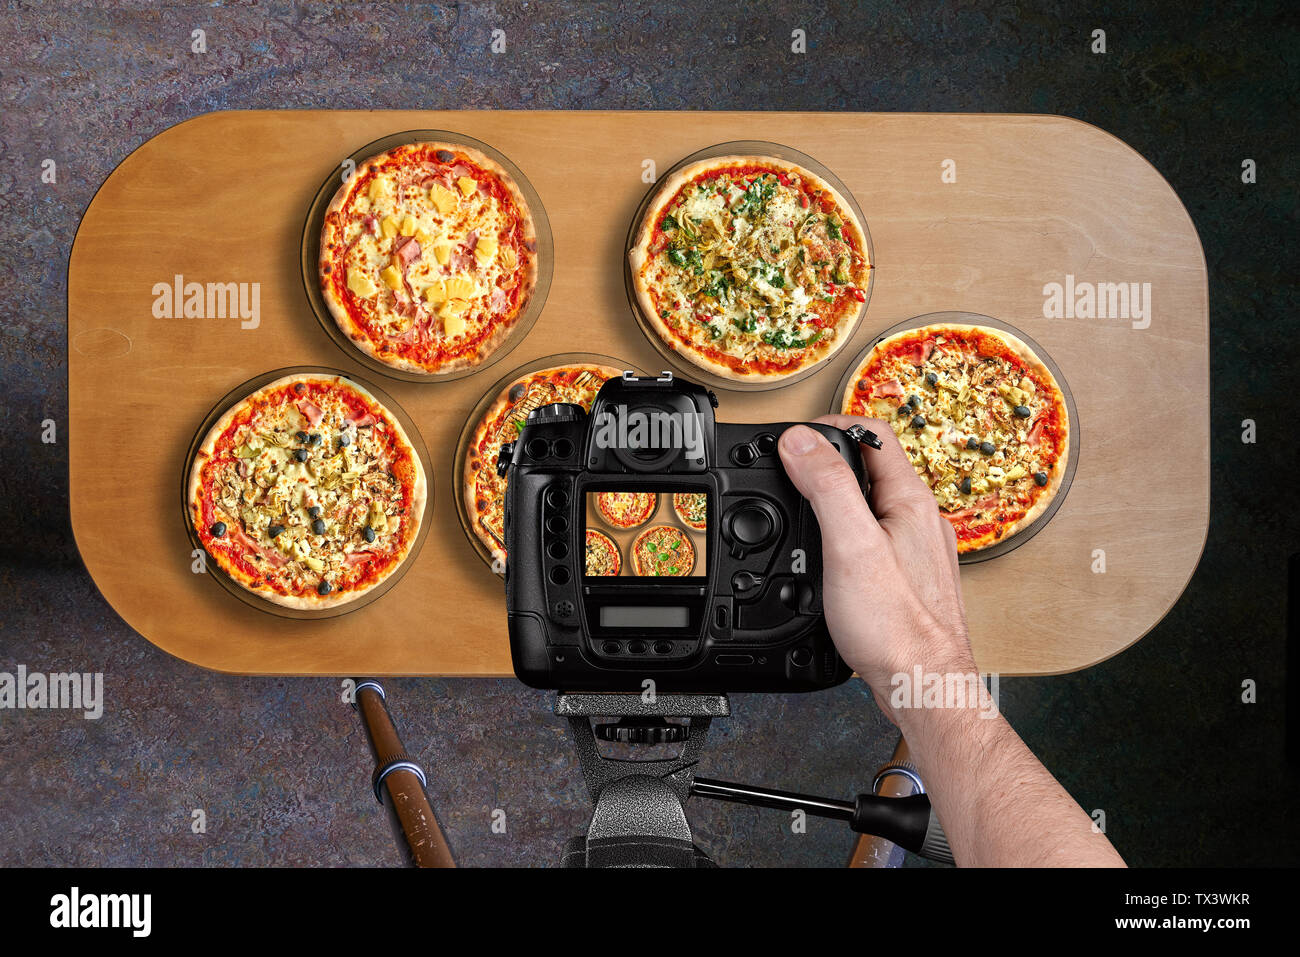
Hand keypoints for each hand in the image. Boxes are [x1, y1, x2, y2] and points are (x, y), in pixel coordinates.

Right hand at [778, 416, 974, 709]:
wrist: (922, 685)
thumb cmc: (896, 627)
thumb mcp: (850, 545)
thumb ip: (826, 486)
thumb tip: (800, 441)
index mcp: (911, 501)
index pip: (874, 434)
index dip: (831, 425)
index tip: (796, 437)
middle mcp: (920, 520)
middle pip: (872, 467)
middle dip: (828, 461)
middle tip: (791, 467)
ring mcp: (918, 551)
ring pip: (873, 506)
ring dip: (836, 498)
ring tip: (802, 504)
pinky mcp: (909, 579)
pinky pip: (875, 540)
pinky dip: (845, 536)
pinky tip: (828, 557)